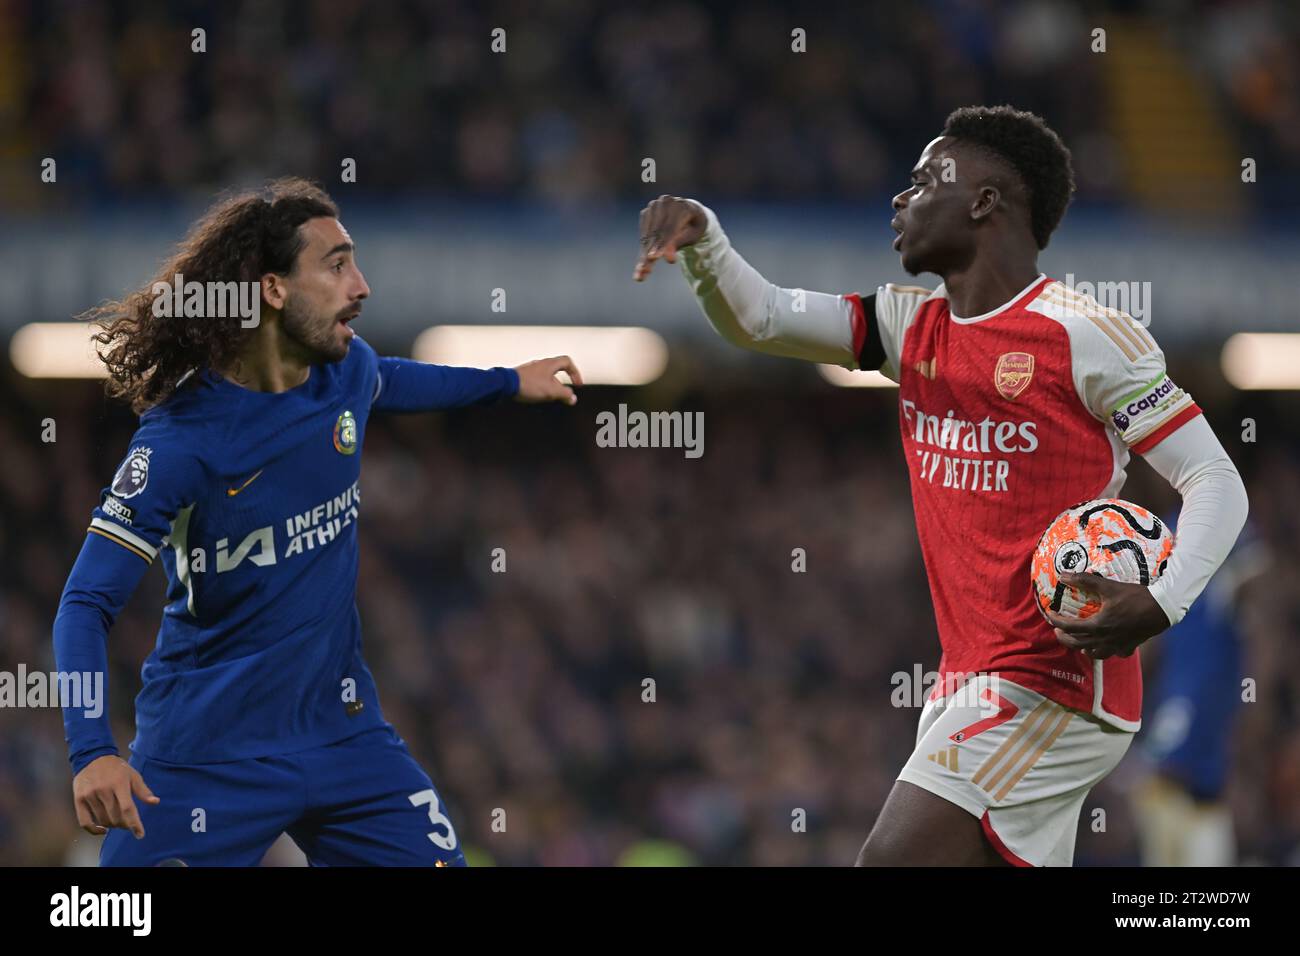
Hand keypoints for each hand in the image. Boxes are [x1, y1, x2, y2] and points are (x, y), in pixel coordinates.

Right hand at [73, 754, 158, 838]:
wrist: (92, 757)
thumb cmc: (117, 768)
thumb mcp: (133, 775)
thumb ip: (143, 790)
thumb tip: (155, 802)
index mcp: (119, 783)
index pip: (127, 808)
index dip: (134, 823)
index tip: (140, 834)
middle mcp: (103, 789)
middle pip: (115, 817)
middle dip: (124, 824)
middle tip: (128, 823)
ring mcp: (89, 795)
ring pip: (102, 820)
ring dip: (112, 825)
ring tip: (117, 821)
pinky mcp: (79, 799)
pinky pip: (85, 822)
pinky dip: (94, 830)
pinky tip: (102, 830)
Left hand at [514, 355, 583, 405]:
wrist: (507, 384)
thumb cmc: (528, 384)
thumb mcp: (551, 391)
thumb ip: (564, 394)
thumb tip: (572, 398)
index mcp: (550, 364)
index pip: (568, 362)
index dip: (575, 372)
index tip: (577, 383)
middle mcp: (541, 364)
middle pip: (557, 370)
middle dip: (563, 383)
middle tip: (564, 393)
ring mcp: (532, 369)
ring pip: (547, 376)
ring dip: (552, 386)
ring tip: (551, 397)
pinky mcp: (524, 375)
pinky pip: (537, 380)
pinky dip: (542, 387)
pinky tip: (538, 396)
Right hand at [633, 195, 707, 280]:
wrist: (688, 211)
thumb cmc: (693, 226)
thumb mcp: (692, 235)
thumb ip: (680, 244)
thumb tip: (668, 258)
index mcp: (682, 206)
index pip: (669, 228)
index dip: (661, 244)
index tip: (653, 258)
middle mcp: (665, 203)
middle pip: (655, 233)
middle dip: (649, 252)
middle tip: (644, 271)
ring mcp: (654, 207)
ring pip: (647, 235)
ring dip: (643, 254)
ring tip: (641, 273)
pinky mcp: (646, 213)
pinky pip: (643, 234)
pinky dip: (643, 250)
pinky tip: (642, 266)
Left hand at [1045, 572, 1170, 659]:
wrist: (1163, 608)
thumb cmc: (1135, 596)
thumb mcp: (1108, 586)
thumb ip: (1084, 581)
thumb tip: (1063, 575)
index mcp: (1098, 626)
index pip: (1069, 627)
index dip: (1056, 621)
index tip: (1050, 614)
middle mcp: (1105, 640)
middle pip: (1077, 644)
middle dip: (1064, 638)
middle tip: (1057, 630)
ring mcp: (1118, 646)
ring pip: (1095, 653)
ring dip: (1083, 647)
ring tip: (1079, 640)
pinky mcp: (1130, 647)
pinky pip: (1114, 654)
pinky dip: (1106, 650)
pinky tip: (1106, 644)